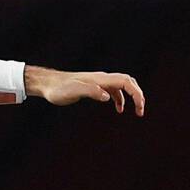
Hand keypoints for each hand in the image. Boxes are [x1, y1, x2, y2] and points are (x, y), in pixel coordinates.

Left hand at [25, 66, 144, 115]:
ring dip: (131, 97)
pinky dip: (120, 99)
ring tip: (136, 111)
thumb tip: (107, 96)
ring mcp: (99, 82)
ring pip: (122, 86)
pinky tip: (118, 109)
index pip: (126, 82)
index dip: (136, 94)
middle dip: (138, 95)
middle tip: (141, 111)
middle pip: (128, 82)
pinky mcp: (94, 87)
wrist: (49, 84)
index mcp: (101, 79)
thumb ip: (91, 92)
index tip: (140, 108)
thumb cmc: (59, 89)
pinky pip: (113, 90)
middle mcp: (102, 78)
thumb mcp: (74, 91)